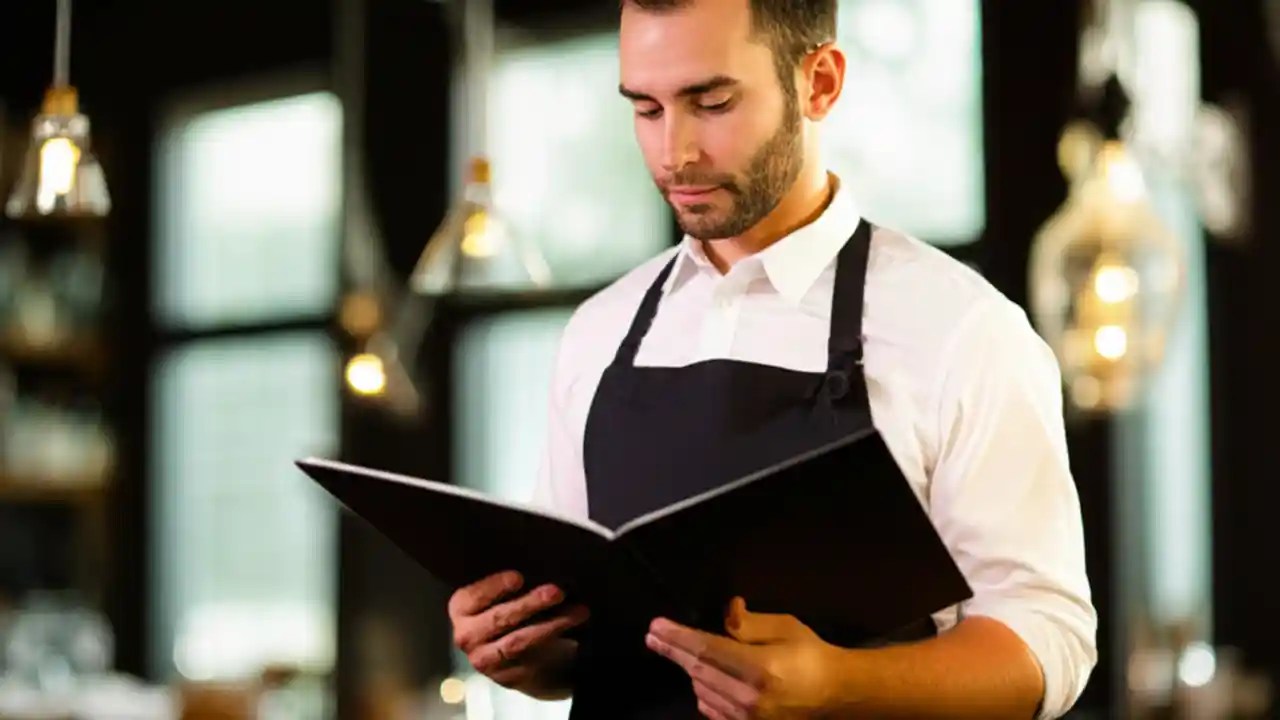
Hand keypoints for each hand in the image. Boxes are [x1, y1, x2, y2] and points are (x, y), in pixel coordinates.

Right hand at [448, 571, 589, 692]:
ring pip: (519, 641)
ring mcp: (485, 660)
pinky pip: (533, 660)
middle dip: (530, 604)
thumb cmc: (510, 610)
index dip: (495, 586)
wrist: (517, 655)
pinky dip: (555, 644)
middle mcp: (466, 635)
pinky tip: (576, 634)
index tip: (519, 577)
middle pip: (500, 618)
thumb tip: (542, 568)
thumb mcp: (503, 595)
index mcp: (461, 608)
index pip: (474, 595)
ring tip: (579, 612)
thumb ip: (513, 584)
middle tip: (557, 592)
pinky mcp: (507, 677)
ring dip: (552, 625)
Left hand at [647, 597, 844, 719]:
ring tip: (681, 652)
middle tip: (653, 636)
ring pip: (702, 690)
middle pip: (698, 670)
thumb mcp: (784, 628)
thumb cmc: (809, 654)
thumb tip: (728, 611)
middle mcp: (748, 697)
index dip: (678, 637)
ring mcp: (747, 718)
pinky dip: (703, 692)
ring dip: (690, 670)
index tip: (656, 627)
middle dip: (674, 651)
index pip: (706, 649)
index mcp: (759, 668)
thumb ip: (750, 623)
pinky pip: (712, 710)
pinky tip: (699, 680)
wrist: (834, 693)